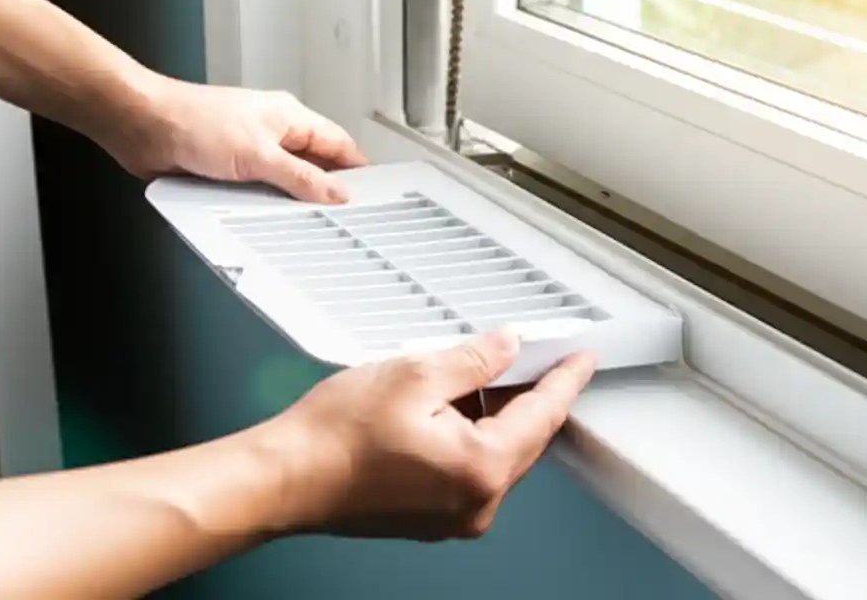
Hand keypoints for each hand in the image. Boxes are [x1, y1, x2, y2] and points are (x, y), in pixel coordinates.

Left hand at [99, 74, 368, 202]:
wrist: (141, 125)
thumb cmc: (192, 119)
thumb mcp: (258, 154)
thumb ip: (301, 177)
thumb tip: (336, 192)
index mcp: (289, 118)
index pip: (339, 146)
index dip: (358, 171)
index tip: (371, 197)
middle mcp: (272, 134)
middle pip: (313, 169)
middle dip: (322, 193)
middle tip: (336, 219)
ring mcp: (250, 154)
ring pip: (284, 185)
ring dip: (286, 204)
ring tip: (296, 223)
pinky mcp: (228, 172)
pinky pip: (256, 195)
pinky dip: (260, 209)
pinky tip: (261, 222)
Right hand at [253, 333, 595, 539]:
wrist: (285, 480)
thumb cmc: (336, 436)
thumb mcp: (415, 374)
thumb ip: (473, 360)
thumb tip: (507, 347)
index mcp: (481, 467)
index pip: (543, 415)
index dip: (564, 380)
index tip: (581, 360)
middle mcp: (476, 502)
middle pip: (524, 439)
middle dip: (528, 394)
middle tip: (527, 354)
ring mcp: (454, 517)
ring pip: (497, 455)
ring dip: (495, 415)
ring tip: (473, 373)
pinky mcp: (431, 518)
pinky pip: (470, 471)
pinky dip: (472, 437)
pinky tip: (450, 408)